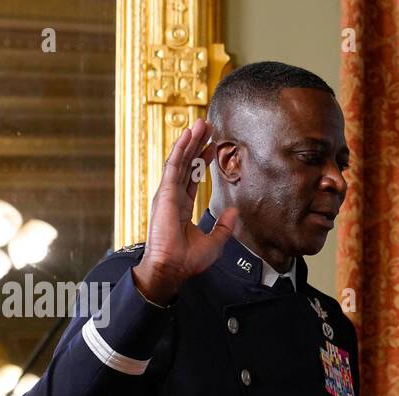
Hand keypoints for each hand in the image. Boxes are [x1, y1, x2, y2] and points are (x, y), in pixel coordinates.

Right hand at [131, 117, 239, 304]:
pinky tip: (187, 135)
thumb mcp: (214, 242)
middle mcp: (173, 196)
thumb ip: (224, 226)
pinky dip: (180, 148)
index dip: (203, 160)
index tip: (213, 147)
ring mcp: (167, 193)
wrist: (172, 268)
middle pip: (186, 163)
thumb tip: (233, 211)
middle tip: (207, 126)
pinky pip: (173, 166)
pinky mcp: (164, 193)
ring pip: (180, 160)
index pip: (192, 177)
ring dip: (190, 140)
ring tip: (201, 124)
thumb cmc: (187, 260)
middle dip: (197, 144)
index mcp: (181, 206)